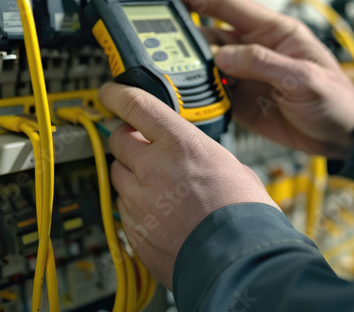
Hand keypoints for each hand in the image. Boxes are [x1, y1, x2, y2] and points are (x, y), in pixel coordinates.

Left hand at [99, 82, 277, 289]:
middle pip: (118, 140)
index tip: (109, 92)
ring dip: (131, 174)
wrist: (238, 260)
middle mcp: (152, 168)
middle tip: (142, 145)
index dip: (117, 94)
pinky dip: (136, 206)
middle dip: (127, 139)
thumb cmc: (244, 216)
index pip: (136, 105)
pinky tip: (161, 213)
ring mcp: (138, 200)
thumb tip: (193, 155)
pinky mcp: (133, 229)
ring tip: (160, 187)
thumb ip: (200, 153)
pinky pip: (123, 208)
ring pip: (117, 175)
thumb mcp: (230, 165)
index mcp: (181, 144)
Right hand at [164, 0, 353, 158]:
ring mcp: (245, 74)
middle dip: (183, 33)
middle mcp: (255, 49)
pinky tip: (184, 96)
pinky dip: (196, 93)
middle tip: (155, 38)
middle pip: (210, 33)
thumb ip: (265, 64)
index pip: (228, 6)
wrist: (342, 136)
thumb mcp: (305, 78)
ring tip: (165, 70)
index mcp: (274, 32)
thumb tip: (225, 55)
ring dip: (186, 66)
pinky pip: (211, 91)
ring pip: (205, 63)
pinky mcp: (240, 99)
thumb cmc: (335, 100)